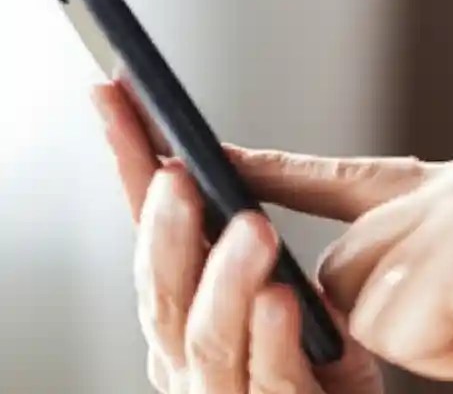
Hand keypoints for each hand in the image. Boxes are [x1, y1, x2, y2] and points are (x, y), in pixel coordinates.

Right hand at [93, 82, 383, 393]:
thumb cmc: (323, 357)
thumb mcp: (290, 280)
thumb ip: (251, 229)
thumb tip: (222, 153)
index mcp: (186, 313)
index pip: (150, 233)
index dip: (128, 169)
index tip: (116, 102)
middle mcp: (191, 356)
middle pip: (161, 294)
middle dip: (166, 232)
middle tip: (178, 174)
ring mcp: (227, 393)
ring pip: (206, 340)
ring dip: (224, 281)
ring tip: (253, 228)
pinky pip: (271, 382)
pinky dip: (272, 339)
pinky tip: (282, 300)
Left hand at [94, 81, 452, 393]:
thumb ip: (430, 262)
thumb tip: (354, 290)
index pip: (350, 175)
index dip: (274, 169)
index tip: (202, 153)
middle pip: (347, 265)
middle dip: (392, 321)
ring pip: (364, 300)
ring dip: (425, 340)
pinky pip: (398, 327)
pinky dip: (450, 354)